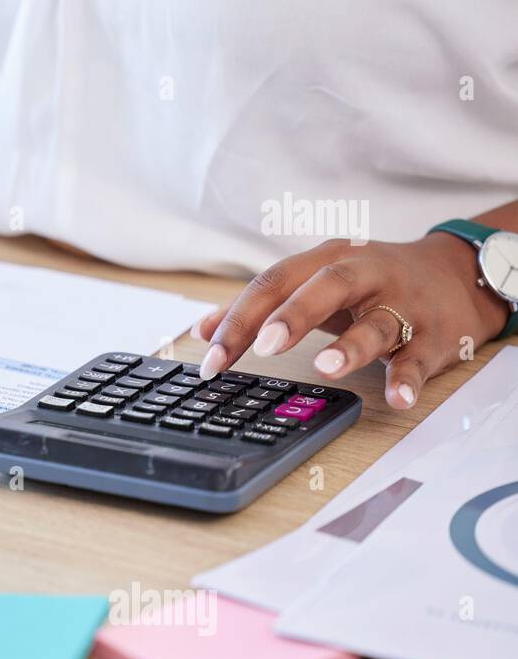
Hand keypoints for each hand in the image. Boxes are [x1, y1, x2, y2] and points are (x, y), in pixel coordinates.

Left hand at [191, 234, 508, 408]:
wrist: (456, 274)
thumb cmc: (369, 284)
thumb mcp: (313, 282)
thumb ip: (259, 306)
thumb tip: (203, 330)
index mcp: (326, 260)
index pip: (274, 283)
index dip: (240, 319)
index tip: (211, 357)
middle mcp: (365, 274)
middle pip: (325, 287)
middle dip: (291, 316)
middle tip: (263, 346)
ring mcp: (402, 304)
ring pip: (377, 322)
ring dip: (350, 346)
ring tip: (326, 367)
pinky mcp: (434, 335)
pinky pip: (419, 358)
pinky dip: (408, 379)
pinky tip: (396, 398)